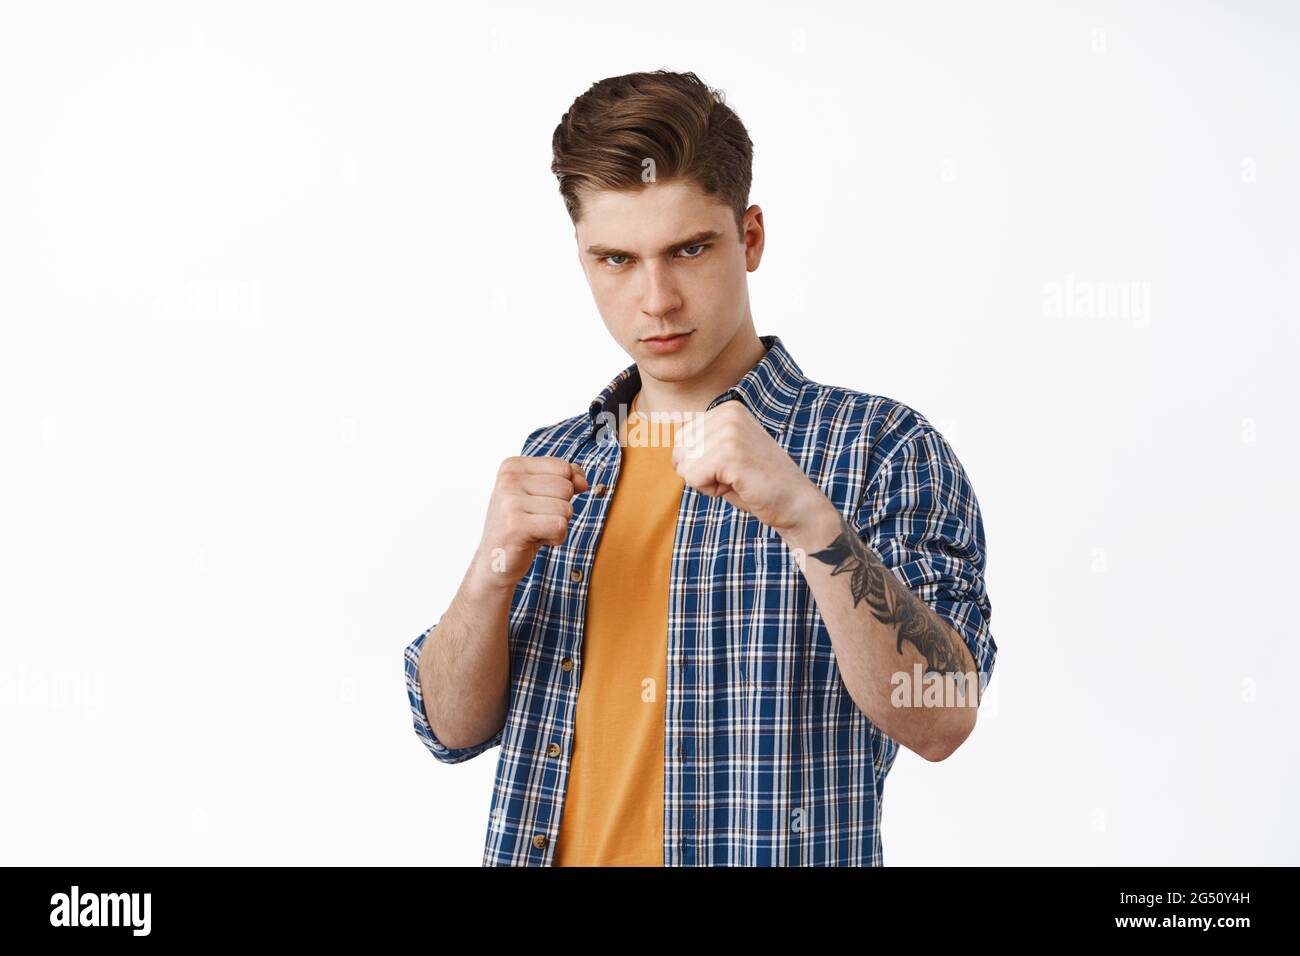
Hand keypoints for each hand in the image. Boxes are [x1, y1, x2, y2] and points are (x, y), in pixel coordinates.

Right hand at [474, 455, 587, 590]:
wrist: (495, 560)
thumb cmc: (523, 524)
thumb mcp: (542, 494)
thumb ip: (566, 477)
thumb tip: (582, 482)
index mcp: (513, 466)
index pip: (563, 467)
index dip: (564, 489)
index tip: (540, 502)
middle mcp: (508, 480)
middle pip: (566, 487)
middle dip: (560, 508)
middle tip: (536, 519)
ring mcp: (509, 502)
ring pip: (565, 508)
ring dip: (557, 525)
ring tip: (535, 529)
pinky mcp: (516, 526)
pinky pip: (559, 526)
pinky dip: (556, 538)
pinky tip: (536, 540)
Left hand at [670, 400, 822, 531]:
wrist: (795, 503)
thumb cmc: (757, 484)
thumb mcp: (725, 455)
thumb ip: (701, 446)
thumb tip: (673, 452)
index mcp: (728, 408)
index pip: (681, 439)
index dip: (699, 463)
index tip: (731, 467)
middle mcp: (729, 412)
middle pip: (680, 451)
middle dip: (699, 472)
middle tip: (734, 476)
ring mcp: (731, 430)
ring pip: (685, 465)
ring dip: (706, 482)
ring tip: (737, 480)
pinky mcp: (730, 452)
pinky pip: (693, 477)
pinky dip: (710, 490)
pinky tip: (737, 485)